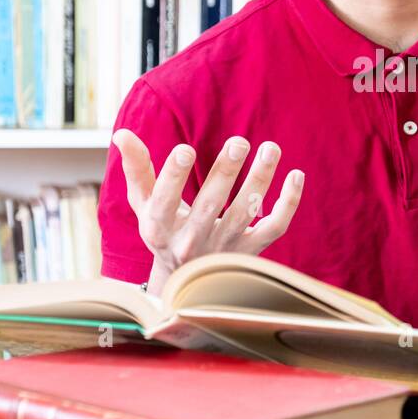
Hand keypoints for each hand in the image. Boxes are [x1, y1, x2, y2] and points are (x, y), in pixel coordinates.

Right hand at [112, 129, 304, 295]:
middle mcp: (191, 242)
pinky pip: (274, 227)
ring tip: (271, 148)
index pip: (164, 203)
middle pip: (210, 206)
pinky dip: (288, 203)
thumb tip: (122, 134)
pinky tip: (295, 175)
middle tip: (239, 142)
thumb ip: (137, 169)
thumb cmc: (164, 230)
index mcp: (159, 228)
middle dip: (225, 173)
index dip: (173, 177)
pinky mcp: (251, 251)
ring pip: (245, 214)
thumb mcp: (145, 204)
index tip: (185, 149)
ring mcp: (224, 248)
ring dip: (260, 180)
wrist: (187, 284)